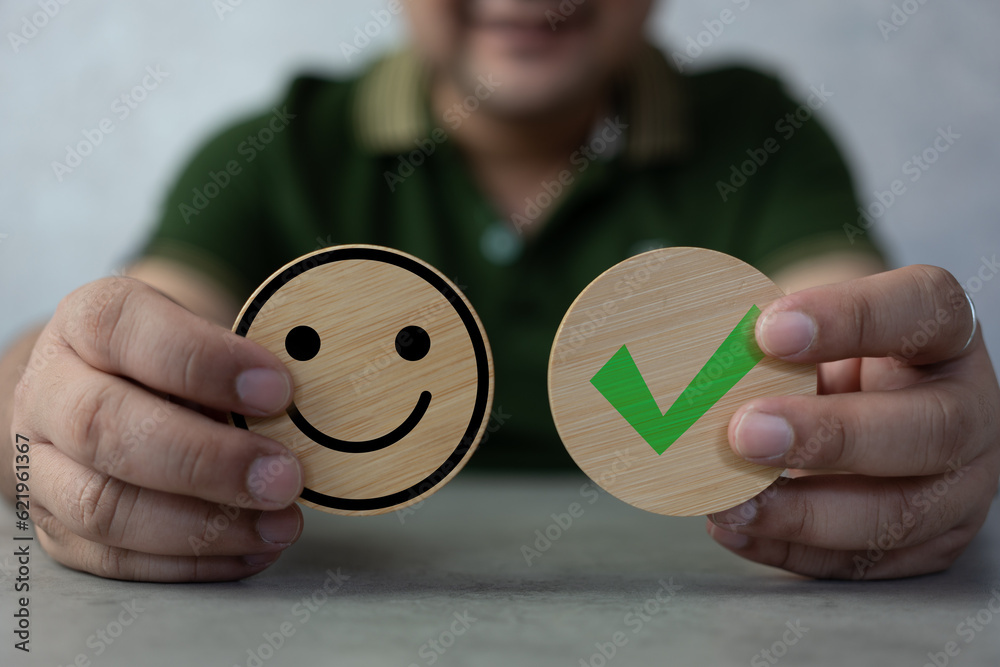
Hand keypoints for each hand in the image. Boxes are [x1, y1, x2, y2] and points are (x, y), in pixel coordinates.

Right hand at [10, 277, 303, 581]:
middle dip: (207, 461)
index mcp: (87, 322)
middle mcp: (50, 390)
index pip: (124, 329)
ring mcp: (41, 464)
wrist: (100, 392)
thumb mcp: (200, 336)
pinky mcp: (55, 526)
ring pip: (103, 505)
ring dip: (203, 526)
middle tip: (283, 477)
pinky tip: (250, 549)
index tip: (278, 389)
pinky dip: (189, 562)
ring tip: (278, 523)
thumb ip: (240, 365)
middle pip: (104, 428)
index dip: (204, 361)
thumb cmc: (169, 360)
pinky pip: (113, 558)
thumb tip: (305, 410)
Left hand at [707, 265, 999, 578]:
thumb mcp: (806, 331)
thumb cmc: (825, 357)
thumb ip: (767, 340)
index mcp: (941, 332)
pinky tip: (734, 527)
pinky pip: (865, 561)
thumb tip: (682, 348)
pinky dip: (790, 548)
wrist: (858, 401)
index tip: (768, 330)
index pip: (919, 308)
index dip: (850, 318)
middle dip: (831, 436)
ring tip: (728, 501)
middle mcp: (968, 407)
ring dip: (804, 512)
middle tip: (745, 433)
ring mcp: (959, 483)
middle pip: (928, 428)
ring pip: (901, 513)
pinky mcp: (930, 541)